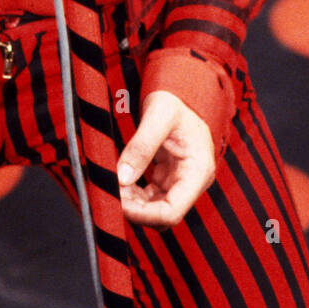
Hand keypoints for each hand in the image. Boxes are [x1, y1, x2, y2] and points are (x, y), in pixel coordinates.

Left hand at [117, 90, 215, 227]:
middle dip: (135, 209)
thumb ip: (141, 145)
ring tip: (113, 184)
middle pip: (163, 215)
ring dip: (132, 203)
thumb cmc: (177, 100)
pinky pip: (150, 198)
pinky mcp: (169, 178)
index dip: (143, 214)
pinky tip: (120, 182)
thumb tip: (122, 177)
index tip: (118, 202)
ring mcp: (181, 181)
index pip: (172, 211)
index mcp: (198, 171)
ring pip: (155, 209)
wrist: (182, 93)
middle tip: (110, 191)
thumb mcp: (159, 115)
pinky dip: (134, 195)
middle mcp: (192, 182)